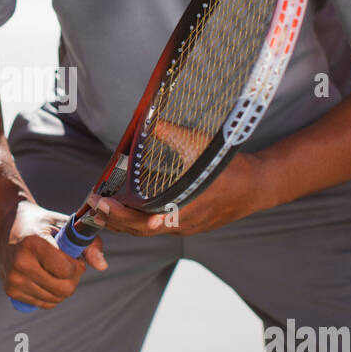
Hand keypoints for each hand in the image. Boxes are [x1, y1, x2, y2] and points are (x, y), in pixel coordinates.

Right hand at [0, 201, 107, 309]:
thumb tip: (102, 266)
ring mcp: (13, 279)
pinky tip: (45, 277)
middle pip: (63, 289)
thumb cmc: (41, 225)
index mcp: (33, 243)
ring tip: (54, 268)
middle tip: (67, 264)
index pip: (67, 270)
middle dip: (73, 278)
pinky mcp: (10, 290)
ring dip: (62, 286)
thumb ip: (88, 243)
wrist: (6, 225)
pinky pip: (43, 303)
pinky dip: (51, 294)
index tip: (73, 255)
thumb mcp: (65, 225)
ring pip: (55, 299)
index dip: (78, 265)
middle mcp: (20, 263)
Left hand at [87, 151, 268, 237]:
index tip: (100, 202)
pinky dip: (138, 222)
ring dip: (124, 223)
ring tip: (101, 211)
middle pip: (139, 231)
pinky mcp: (189, 226)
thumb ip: (173, 135)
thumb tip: (151, 119)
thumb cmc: (228, 167)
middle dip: (113, 220)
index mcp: (183, 211)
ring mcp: (186, 228)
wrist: (258, 186)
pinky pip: (157, 229)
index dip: (119, 215)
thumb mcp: (200, 146)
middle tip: (92, 206)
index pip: (142, 222)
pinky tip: (126, 212)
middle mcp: (182, 225)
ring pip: (147, 232)